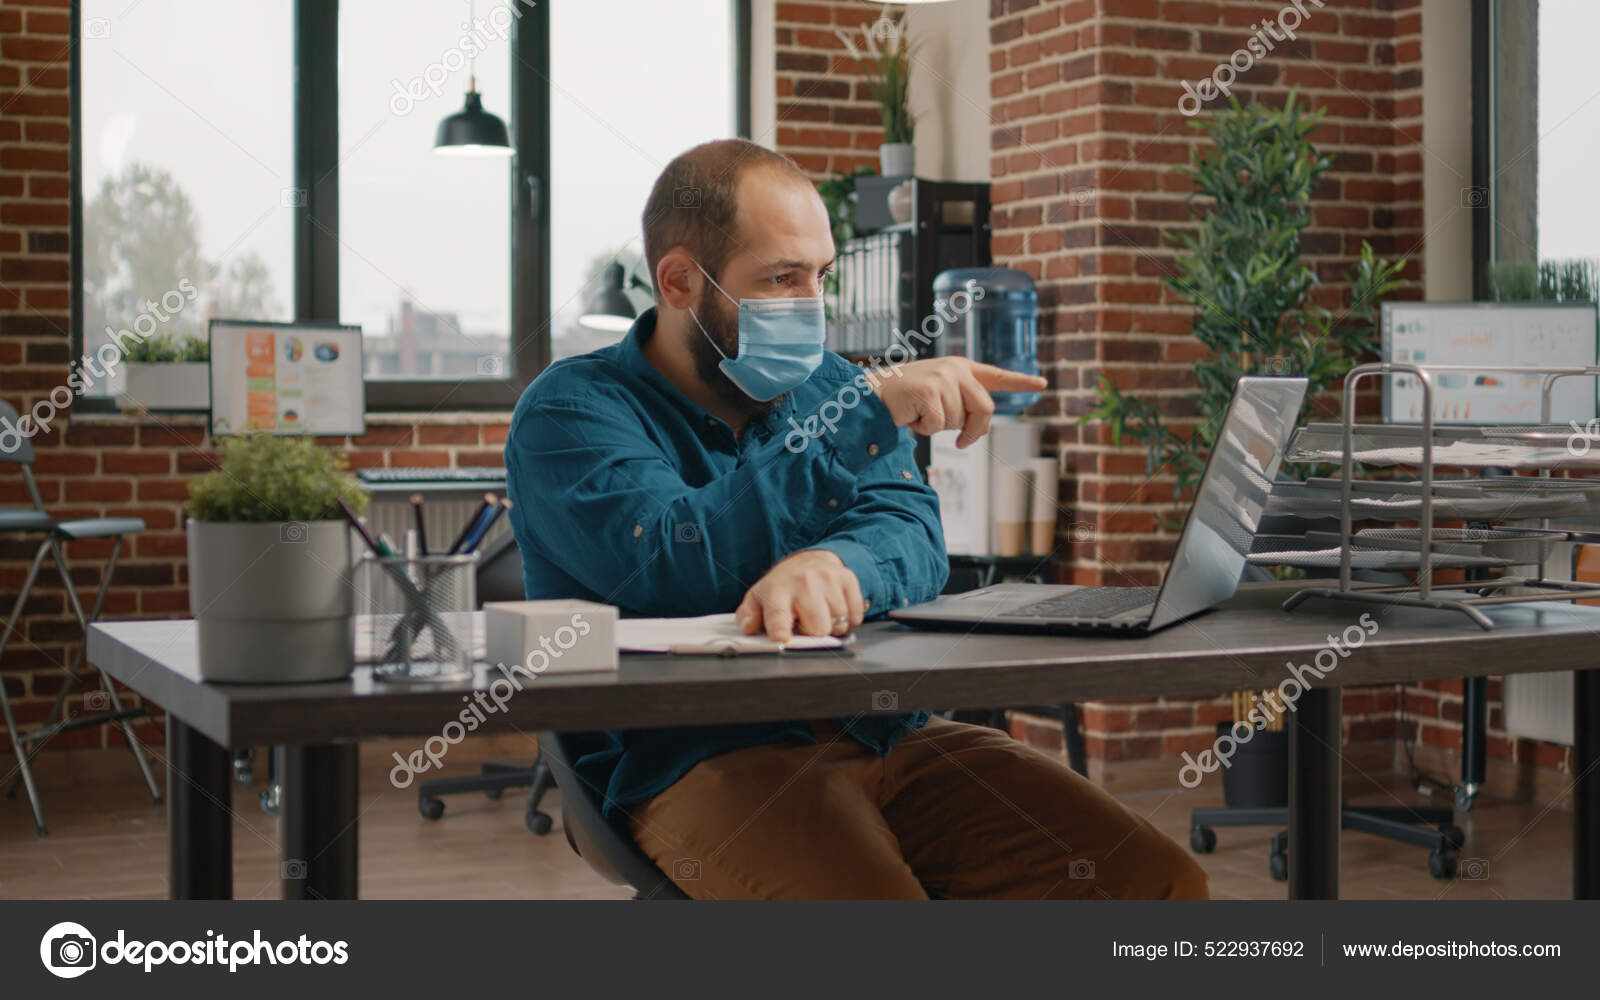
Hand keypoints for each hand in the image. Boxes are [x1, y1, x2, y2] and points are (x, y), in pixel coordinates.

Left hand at [735, 549, 863, 642]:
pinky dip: (847, 620)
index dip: (779, 628)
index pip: (778, 614)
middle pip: (818, 627)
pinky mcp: (848, 579)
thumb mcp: (758, 600)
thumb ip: (748, 617)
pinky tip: (833, 610)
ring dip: (831, 626)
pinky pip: (855, 616)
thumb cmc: (782, 588)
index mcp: (776, 590)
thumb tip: (748, 629)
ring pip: (839, 623)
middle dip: (813, 633)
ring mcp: (828, 579)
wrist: (809, 561)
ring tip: (819, 614)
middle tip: (805, 622)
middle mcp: (804, 582)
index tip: (781, 638)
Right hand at [867, 357, 1047, 447]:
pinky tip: (910, 414)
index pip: (996, 376)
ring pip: (958, 422)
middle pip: (985, 409)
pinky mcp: (929, 391)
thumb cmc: (906, 399)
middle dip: (973, 431)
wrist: (872, 394)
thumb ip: (961, 404)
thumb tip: (975, 430)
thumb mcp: (939, 396)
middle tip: (961, 442)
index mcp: (961, 368)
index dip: (1020, 382)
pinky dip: (922, 428)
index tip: (1041, 384)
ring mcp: (943, 378)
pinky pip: (938, 426)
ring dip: (937, 427)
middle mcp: (955, 369)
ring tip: (919, 413)